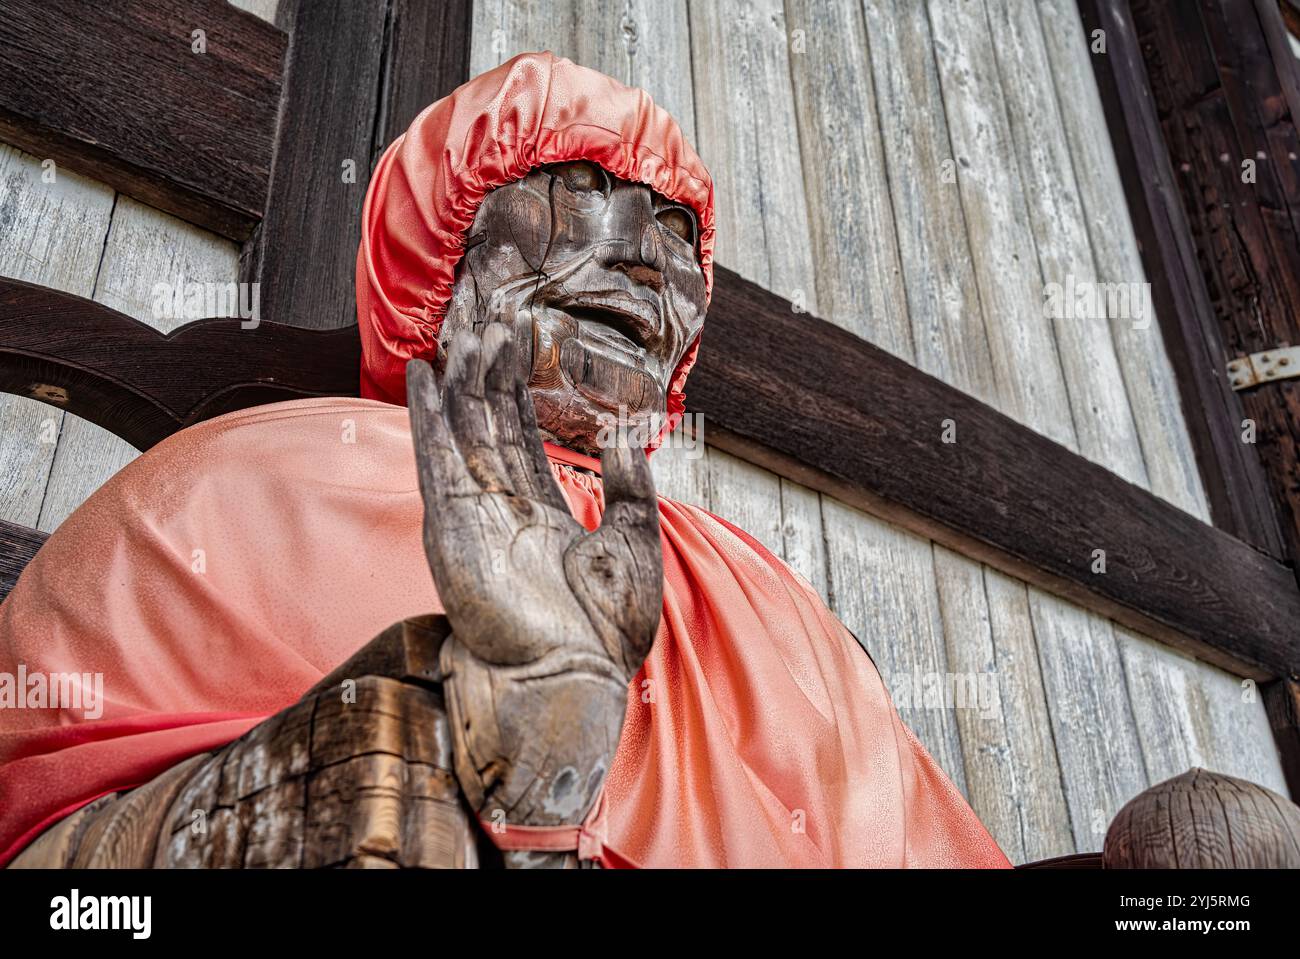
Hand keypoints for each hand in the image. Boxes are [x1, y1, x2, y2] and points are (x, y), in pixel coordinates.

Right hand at [406, 318, 662, 827]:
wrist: (569, 681)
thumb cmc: (604, 630)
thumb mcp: (635, 538)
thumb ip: (627, 481)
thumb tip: (626, 428)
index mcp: (542, 514)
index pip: (522, 436)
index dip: (517, 390)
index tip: (517, 344)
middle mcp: (502, 509)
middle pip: (487, 423)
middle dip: (486, 371)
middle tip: (484, 316)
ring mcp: (473, 516)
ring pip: (462, 431)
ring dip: (460, 380)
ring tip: (460, 329)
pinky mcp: (450, 528)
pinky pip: (436, 459)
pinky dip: (429, 416)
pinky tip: (425, 377)